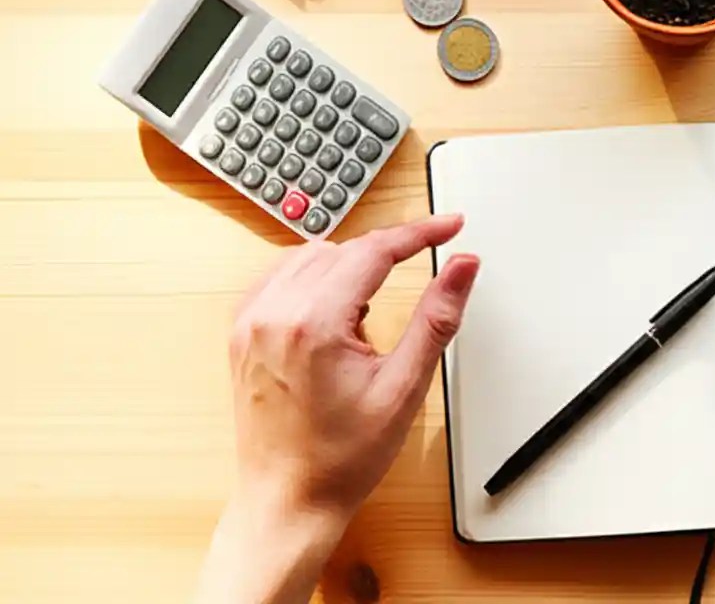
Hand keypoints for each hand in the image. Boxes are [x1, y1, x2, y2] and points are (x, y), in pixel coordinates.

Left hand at [193, 216, 478, 603]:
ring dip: (349, 267)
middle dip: (386, 254)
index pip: (373, 251)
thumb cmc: (341, 458)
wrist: (288, 500)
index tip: (450, 226)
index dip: (419, 233)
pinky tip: (334, 314)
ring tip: (369, 320)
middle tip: (421, 272)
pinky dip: (313, 279)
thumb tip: (462, 267)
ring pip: (309, 257)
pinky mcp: (240, 332)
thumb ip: (437, 317)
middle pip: (343, 249)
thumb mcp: (404, 387)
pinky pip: (280, 277)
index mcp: (312, 324)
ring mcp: (249, 322)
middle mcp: (272, 314)